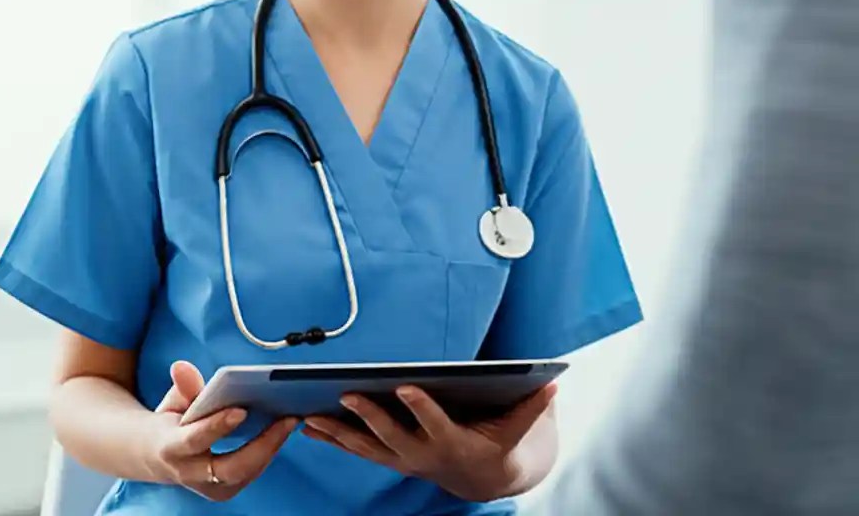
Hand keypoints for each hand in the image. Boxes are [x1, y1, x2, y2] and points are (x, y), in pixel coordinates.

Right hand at [140, 361, 298, 501]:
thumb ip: (182, 387)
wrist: (158, 457)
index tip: (241, 409)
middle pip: (232, 468)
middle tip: (288, 419)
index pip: (195, 441)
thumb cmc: (169, 424)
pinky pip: (252, 471)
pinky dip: (269, 451)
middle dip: (262, 445)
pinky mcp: (226, 489)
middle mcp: (191, 474)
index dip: (218, 426)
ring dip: (272, 446)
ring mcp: (210, 487)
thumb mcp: (171, 403)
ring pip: (248, 472)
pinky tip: (284, 429)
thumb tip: (181, 366)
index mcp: (171, 449)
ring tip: (292, 419)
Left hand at [302, 383, 557, 501]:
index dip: (421, 406)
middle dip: (370, 416)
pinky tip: (310, 425)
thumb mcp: (519, 428)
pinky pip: (358, 450)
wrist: (485, 478)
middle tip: (347, 395)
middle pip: (392, 436)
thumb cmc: (500, 443)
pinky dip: (334, 439)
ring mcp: (404, 460)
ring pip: (367, 448)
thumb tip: (552, 383)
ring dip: (338, 432)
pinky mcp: (391, 459)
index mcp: (454, 443)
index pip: (435, 422)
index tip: (406, 386)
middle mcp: (424, 455)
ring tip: (311, 415)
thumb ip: (533, 406)